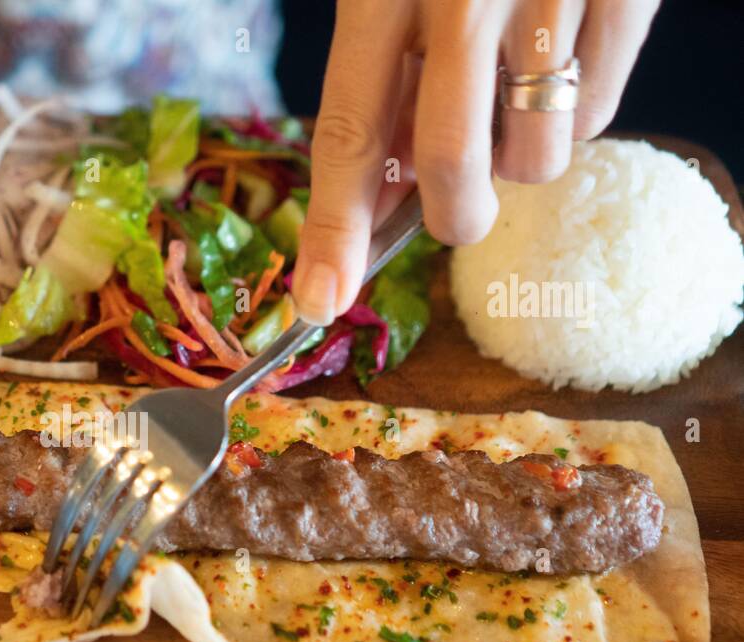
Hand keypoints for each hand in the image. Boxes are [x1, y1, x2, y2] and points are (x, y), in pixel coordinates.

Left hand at [291, 0, 658, 322]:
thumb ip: (384, 81)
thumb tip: (383, 199)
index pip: (347, 131)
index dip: (333, 229)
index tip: (319, 302)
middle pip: (449, 165)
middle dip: (451, 214)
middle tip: (456, 209)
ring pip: (536, 156)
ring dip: (518, 161)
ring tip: (514, 99)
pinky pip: (599, 115)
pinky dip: (574, 116)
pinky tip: (558, 63)